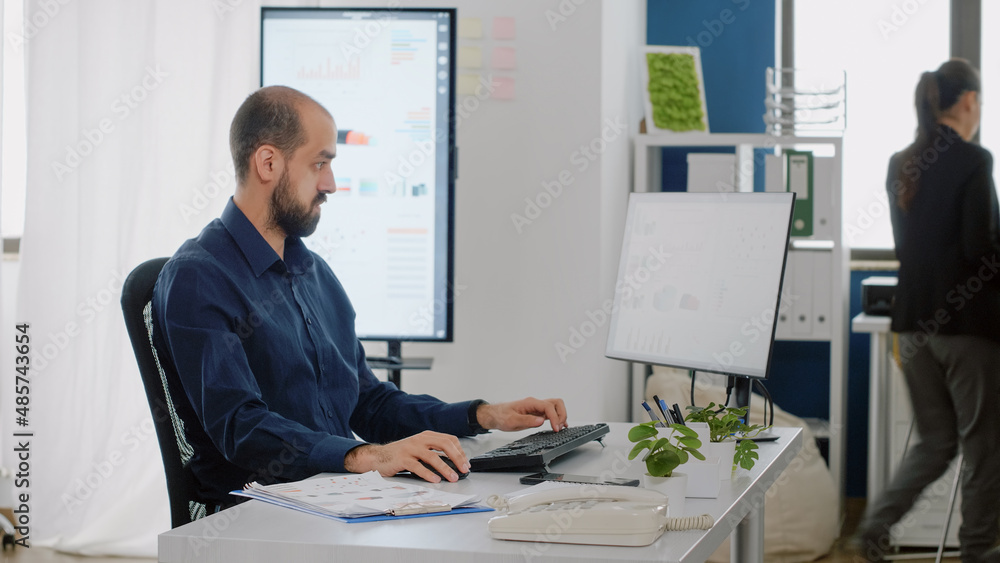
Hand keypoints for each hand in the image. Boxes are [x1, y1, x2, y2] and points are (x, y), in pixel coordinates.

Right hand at [343, 431, 469, 482]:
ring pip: (433, 456)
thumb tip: (453, 466)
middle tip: (463, 469)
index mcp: (426, 436)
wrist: (379, 457)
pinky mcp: (402, 458)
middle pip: (444, 444)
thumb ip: (434, 454)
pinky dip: (428, 474)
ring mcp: (411, 448)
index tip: (465, 463)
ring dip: (445, 468)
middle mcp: (420, 439)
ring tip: (452, 477)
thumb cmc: (401, 455)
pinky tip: (435, 480)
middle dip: (457, 458)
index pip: (449, 439)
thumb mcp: (419, 450)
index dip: (460, 451)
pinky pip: (418, 466)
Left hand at [477, 397, 567, 432]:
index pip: (548, 406)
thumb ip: (527, 420)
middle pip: (556, 403)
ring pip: (556, 406)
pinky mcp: (537, 412)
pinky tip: (560, 425)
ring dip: (561, 416)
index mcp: (530, 403)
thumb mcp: (512, 421)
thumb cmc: (501, 416)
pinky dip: (558, 417)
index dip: (554, 417)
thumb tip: (541, 420)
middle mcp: (535, 403)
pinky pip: (552, 412)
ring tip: (560, 428)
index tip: (555, 428)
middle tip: (558, 428)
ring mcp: (537, 407)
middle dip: (561, 415)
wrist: (495, 415)